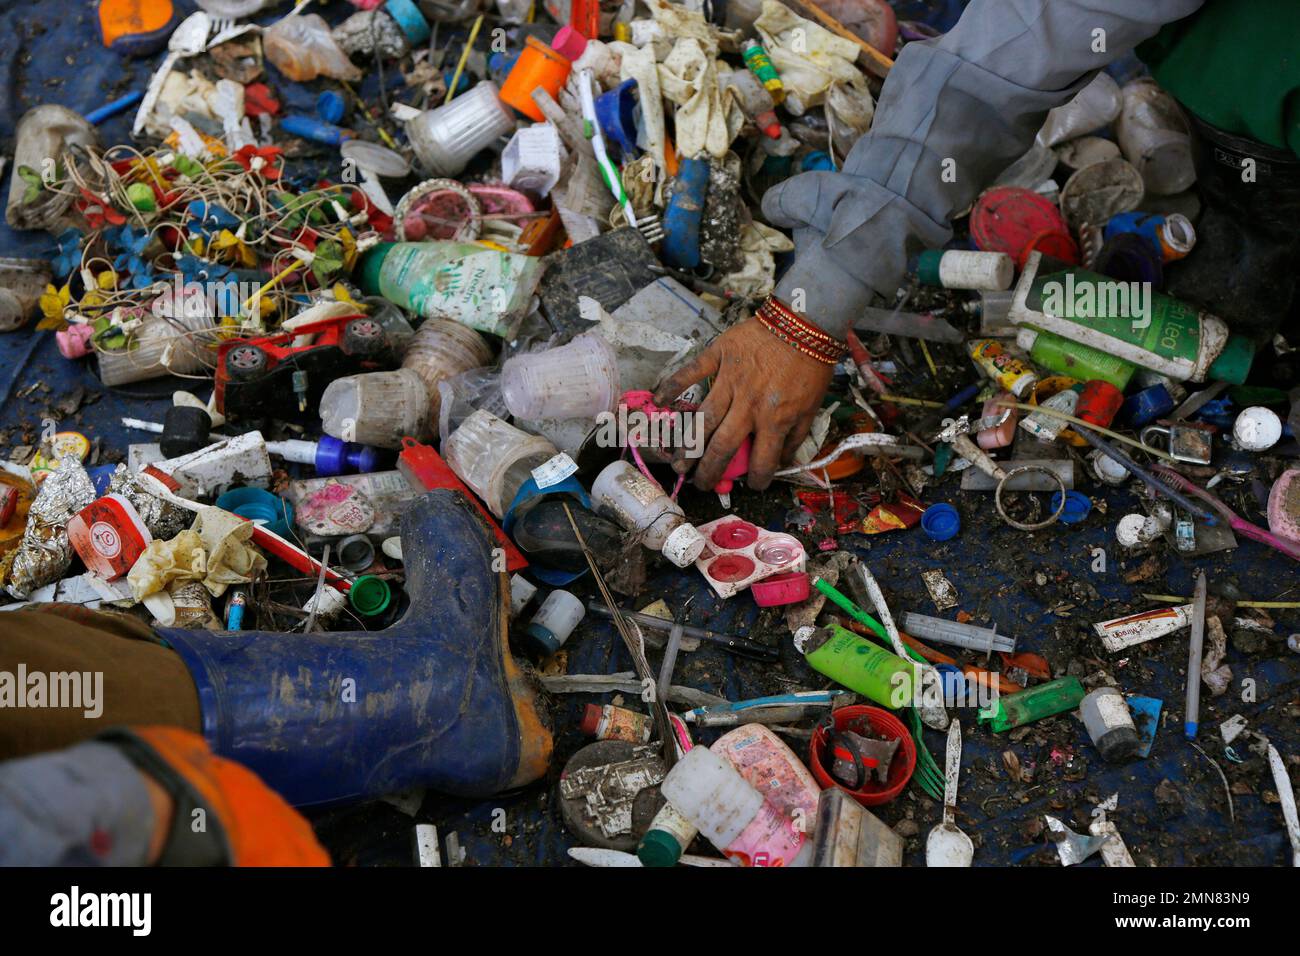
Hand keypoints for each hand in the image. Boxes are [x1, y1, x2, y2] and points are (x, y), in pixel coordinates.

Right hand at [652, 315, 833, 491]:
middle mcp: (749, 404)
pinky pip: (692, 372)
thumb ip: (796, 436)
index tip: (752, 485)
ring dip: (688, 443)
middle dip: (709, 470)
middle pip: (722, 446)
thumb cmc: (810, 366)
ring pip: (704, 418)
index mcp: (775, 418)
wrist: (804, 323)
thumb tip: (782, 460)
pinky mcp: (719, 356)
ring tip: (678, 462)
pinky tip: (659, 400)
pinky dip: (673, 385)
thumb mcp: (812, 407)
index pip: (762, 460)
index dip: (757, 479)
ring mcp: (730, 380)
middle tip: (699, 483)